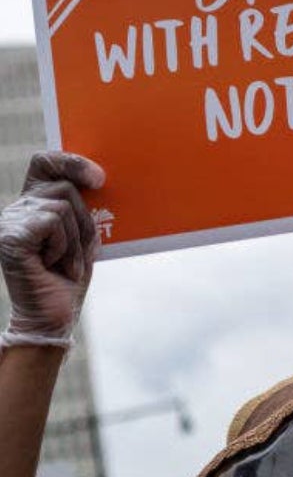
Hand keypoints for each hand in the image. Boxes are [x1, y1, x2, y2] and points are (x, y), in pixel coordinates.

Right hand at [0, 152, 105, 349]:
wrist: (54, 315)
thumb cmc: (69, 277)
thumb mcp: (83, 236)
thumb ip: (83, 208)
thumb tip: (99, 177)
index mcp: (33, 203)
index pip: (46, 163)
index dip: (71, 161)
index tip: (99, 178)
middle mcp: (17, 208)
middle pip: (65, 187)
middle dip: (84, 221)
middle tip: (77, 251)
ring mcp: (10, 222)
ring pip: (63, 206)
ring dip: (75, 240)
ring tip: (63, 263)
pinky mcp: (10, 237)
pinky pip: (52, 222)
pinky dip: (63, 246)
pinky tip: (52, 266)